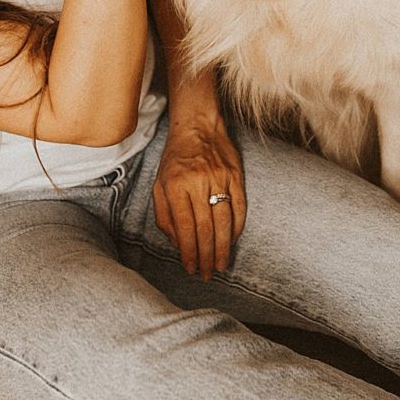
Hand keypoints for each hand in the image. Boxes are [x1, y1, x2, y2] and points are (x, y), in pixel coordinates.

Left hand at [153, 121, 246, 280]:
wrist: (198, 125)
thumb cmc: (175, 158)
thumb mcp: (160, 183)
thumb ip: (164, 214)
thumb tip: (176, 243)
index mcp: (176, 185)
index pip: (184, 227)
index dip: (188, 252)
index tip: (190, 268)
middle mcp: (198, 182)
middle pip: (205, 228)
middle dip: (206, 256)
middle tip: (207, 274)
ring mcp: (220, 178)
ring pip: (223, 221)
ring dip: (223, 247)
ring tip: (220, 265)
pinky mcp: (236, 175)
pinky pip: (239, 207)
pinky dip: (237, 227)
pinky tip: (232, 241)